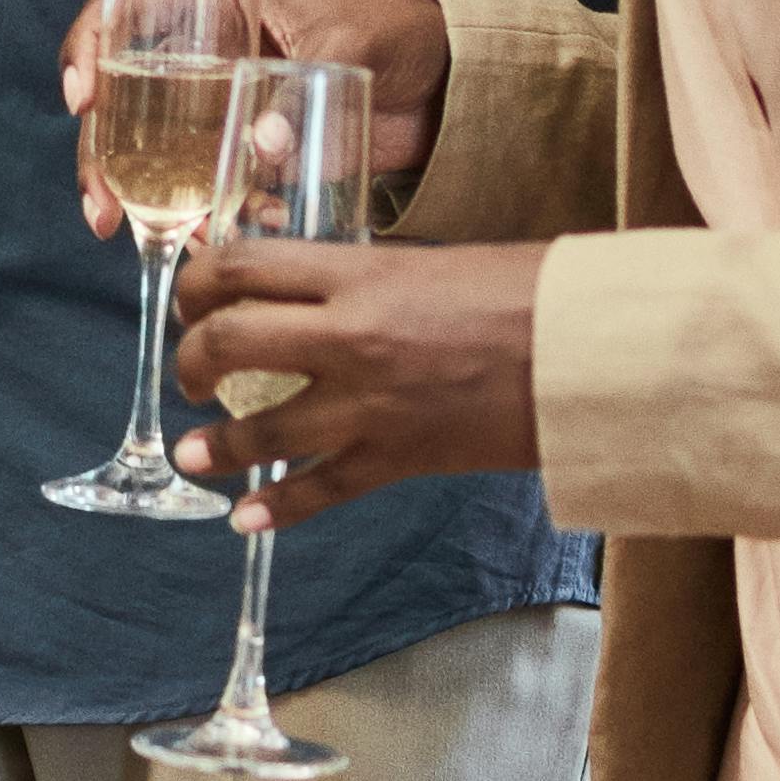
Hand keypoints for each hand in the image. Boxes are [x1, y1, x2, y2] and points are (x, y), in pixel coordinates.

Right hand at [62, 0, 452, 233]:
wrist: (442, 82)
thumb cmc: (392, 31)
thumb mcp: (345, 43)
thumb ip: (299, 92)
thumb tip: (260, 147)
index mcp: (211, 5)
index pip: (118, 14)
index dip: (86, 51)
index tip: (84, 102)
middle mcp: (199, 58)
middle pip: (118, 103)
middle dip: (99, 160)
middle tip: (102, 212)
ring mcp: (217, 112)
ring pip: (151, 158)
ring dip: (145, 205)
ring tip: (170, 241)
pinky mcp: (247, 157)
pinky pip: (207, 191)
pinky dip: (209, 220)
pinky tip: (225, 238)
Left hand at [167, 237, 545, 517]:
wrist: (589, 354)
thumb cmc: (528, 294)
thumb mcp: (432, 262)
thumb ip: (366, 278)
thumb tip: (318, 291)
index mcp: (358, 274)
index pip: (242, 267)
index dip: (197, 282)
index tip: (189, 296)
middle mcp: (348, 336)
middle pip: (228, 341)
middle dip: (191, 359)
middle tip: (191, 372)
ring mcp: (369, 404)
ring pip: (259, 428)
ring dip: (214, 443)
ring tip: (193, 451)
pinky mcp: (397, 459)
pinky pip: (319, 489)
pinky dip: (275, 508)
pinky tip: (244, 518)